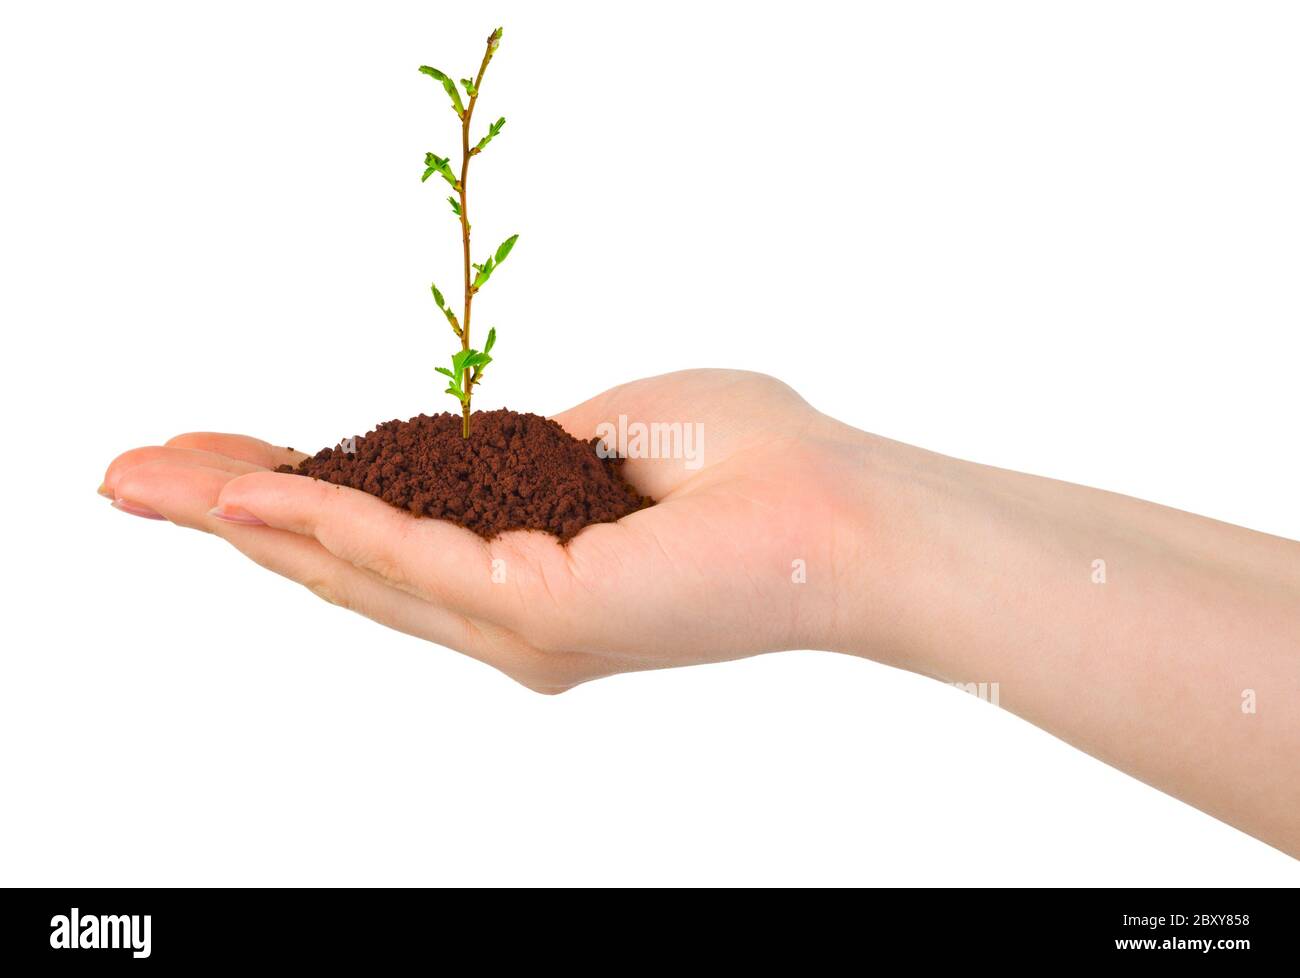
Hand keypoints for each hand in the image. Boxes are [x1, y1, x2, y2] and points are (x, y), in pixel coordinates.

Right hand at [101, 370, 871, 691]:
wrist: (840, 509)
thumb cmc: (746, 463)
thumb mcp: (596, 437)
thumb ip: (514, 451)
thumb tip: (456, 443)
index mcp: (523, 567)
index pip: (382, 530)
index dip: (290, 490)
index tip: (211, 455)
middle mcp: (508, 614)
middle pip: (344, 559)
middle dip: (233, 512)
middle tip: (130, 475)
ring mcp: (521, 625)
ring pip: (355, 565)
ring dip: (247, 514)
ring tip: (151, 479)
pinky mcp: (543, 615)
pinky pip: (413, 557)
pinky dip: (327, 518)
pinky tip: (252, 491)